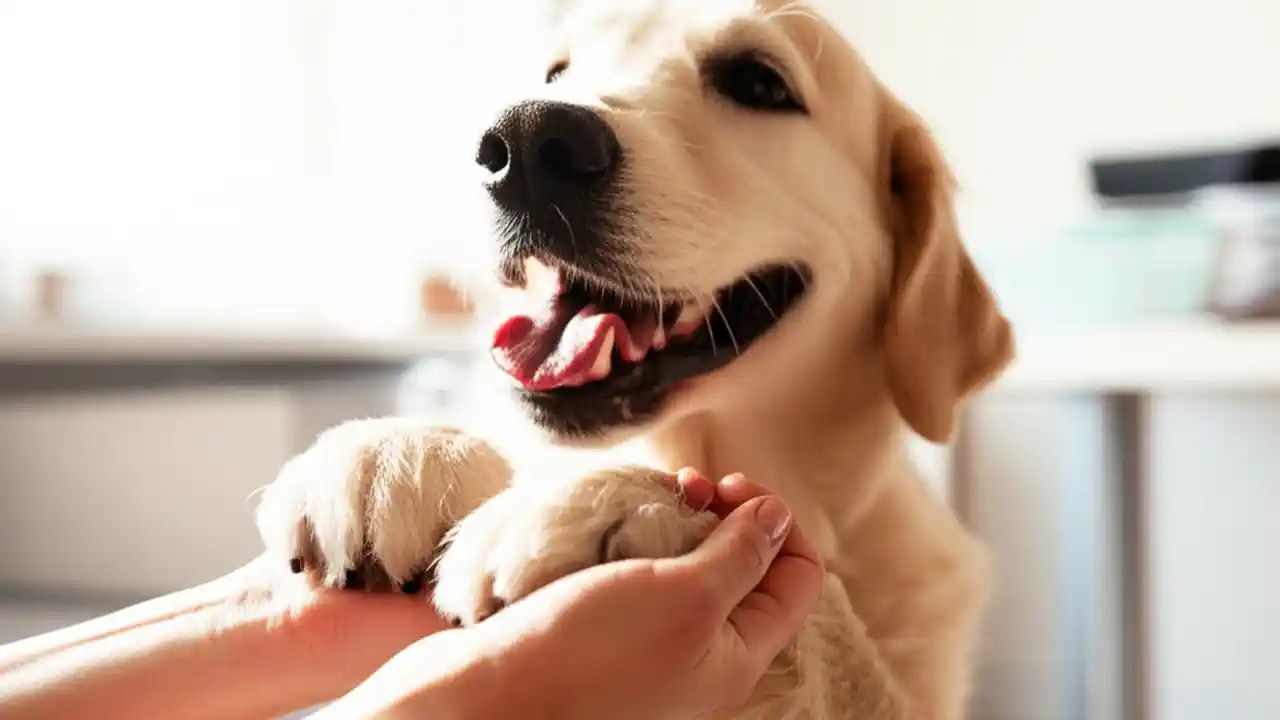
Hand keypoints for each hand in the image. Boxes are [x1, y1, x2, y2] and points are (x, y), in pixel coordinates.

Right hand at [328, 473, 825, 719]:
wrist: (484, 699)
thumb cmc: (586, 656)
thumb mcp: (684, 597)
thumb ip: (740, 556)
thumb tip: (780, 517)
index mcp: (737, 657)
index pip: (797, 579)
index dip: (777, 522)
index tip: (730, 488)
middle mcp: (700, 655)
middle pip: (744, 568)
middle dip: (724, 515)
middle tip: (686, 483)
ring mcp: (650, 645)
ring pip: (687, 567)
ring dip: (676, 522)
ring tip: (646, 496)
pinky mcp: (603, 633)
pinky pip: (638, 576)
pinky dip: (634, 541)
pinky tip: (610, 522)